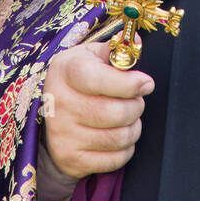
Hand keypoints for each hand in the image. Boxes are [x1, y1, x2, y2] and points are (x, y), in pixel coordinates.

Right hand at [42, 40, 152, 180]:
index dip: (127, 83)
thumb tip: (136, 41)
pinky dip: (126, 149)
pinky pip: (115, 159)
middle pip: (113, 113)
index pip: (96, 80)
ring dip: (133, 128)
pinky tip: (119, 136)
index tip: (146, 83)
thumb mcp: (92, 56)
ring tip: (129, 118)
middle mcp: (59, 102)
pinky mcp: (70, 158)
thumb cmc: (81, 80)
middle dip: (136, 106)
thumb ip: (116, 49)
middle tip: (136, 101)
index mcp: (64, 70)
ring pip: (118, 138)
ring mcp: (62, 133)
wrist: (52, 115)